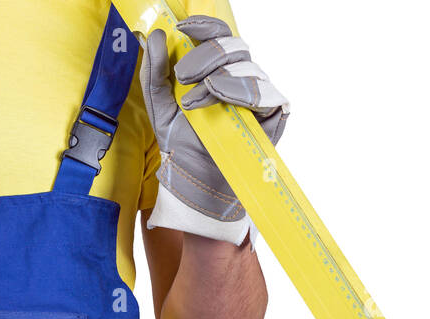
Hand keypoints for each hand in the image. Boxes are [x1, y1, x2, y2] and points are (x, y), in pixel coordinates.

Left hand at [140, 16, 289, 243]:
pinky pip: (265, 92)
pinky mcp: (275, 113)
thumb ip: (154, 74)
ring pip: (248, 66)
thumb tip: (155, 36)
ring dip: (216, 79)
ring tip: (193, 104)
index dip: (205, 26)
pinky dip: (239, 92)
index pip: (220, 34)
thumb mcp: (159, 108)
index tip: (182, 28)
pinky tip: (219, 101)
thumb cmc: (182, 144)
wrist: (196, 181)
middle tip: (182, 76)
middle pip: (233, 45)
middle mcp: (241, 76)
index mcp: (217, 69)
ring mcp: (260, 94)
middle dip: (205, 55)